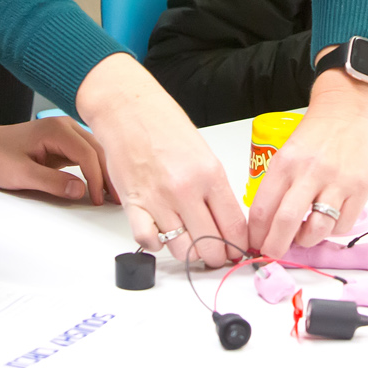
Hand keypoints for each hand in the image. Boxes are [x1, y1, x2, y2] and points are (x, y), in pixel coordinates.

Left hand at [0, 114, 117, 203]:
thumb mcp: (21, 174)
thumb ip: (51, 182)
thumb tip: (80, 190)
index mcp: (56, 130)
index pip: (86, 153)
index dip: (96, 178)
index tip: (98, 198)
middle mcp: (65, 126)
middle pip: (97, 150)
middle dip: (107, 175)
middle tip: (117, 200)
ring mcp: (66, 132)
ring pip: (95, 151)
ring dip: (104, 172)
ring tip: (112, 194)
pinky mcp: (65, 142)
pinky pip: (86, 154)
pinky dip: (94, 169)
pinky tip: (100, 184)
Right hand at [75, 53, 246, 266]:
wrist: (128, 110)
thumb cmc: (165, 126)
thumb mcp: (204, 154)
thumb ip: (214, 189)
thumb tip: (226, 222)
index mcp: (210, 175)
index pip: (234, 227)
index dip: (239, 246)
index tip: (238, 251)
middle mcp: (186, 190)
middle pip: (210, 246)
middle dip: (217, 257)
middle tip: (217, 254)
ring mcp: (158, 199)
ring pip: (181, 249)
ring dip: (188, 252)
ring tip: (191, 242)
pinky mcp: (133, 204)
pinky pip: (149, 241)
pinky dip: (156, 243)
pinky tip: (161, 233)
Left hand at [247, 66, 367, 257]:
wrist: (352, 108)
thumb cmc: (319, 131)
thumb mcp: (289, 151)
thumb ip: (281, 183)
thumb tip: (270, 221)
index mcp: (285, 163)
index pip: (262, 210)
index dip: (255, 234)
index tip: (255, 242)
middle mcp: (309, 173)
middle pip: (284, 224)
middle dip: (275, 247)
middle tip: (273, 252)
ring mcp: (337, 182)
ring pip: (316, 230)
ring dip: (306, 241)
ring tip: (303, 235)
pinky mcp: (360, 188)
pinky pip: (343, 225)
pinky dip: (332, 231)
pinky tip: (328, 221)